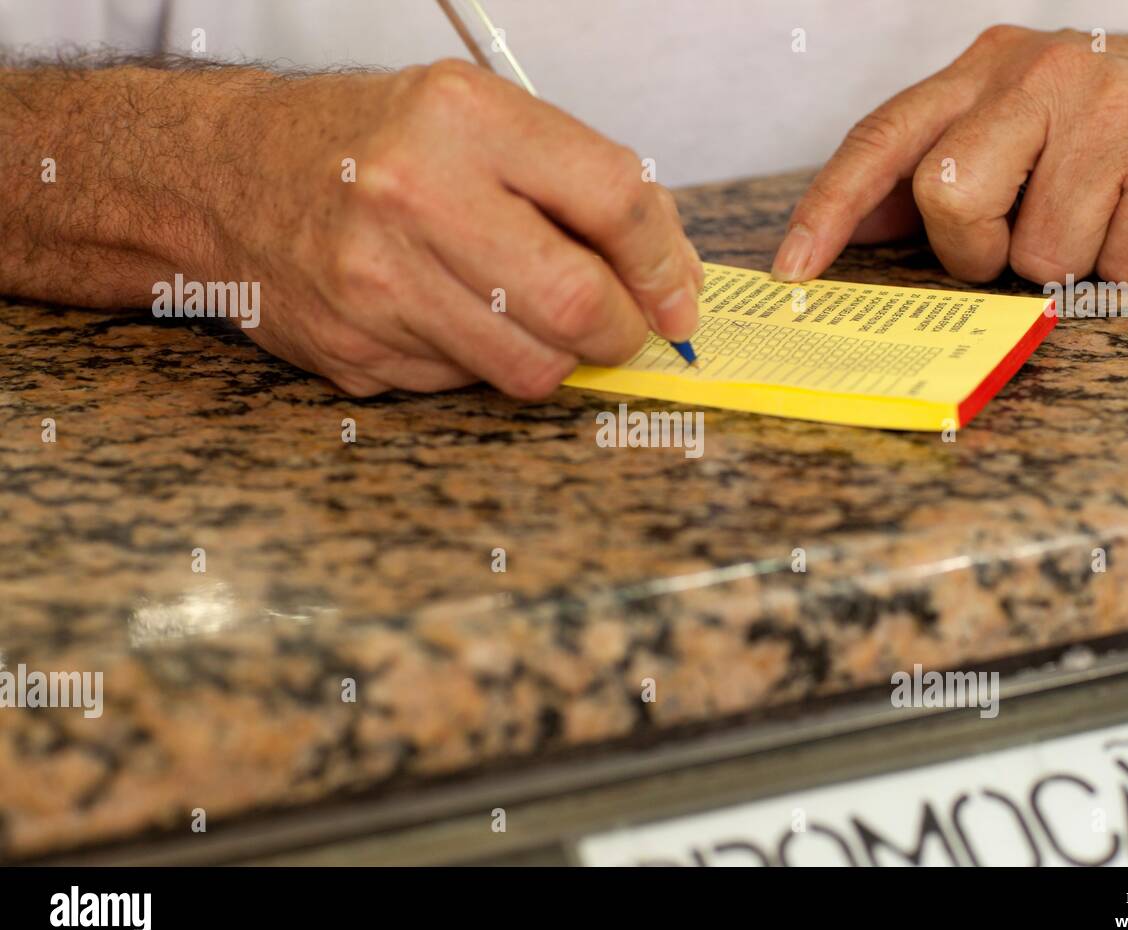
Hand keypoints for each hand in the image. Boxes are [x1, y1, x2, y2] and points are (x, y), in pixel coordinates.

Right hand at [227, 60, 701, 395]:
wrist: (223, 177)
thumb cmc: (362, 144)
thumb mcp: (471, 118)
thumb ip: (573, 182)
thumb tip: (667, 273)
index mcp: (462, 118)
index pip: (614, 198)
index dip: (666, 262)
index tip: (677, 296)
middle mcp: (416, 197)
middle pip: (577, 302)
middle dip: (622, 330)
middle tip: (622, 326)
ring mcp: (379, 283)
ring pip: (529, 367)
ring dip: (560, 359)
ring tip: (538, 322)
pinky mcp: (357, 351)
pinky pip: (466, 386)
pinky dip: (486, 366)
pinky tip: (457, 322)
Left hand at [773, 24, 1127, 285]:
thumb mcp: (1027, 128)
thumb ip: (940, 169)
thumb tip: (851, 225)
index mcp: (993, 67)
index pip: (885, 136)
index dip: (829, 206)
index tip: (792, 268)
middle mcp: (1047, 74)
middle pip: (949, 193)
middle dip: (977, 246)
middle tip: (1024, 234)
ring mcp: (1117, 112)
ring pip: (1038, 254)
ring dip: (1072, 262)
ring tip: (1115, 213)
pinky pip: (1115, 269)